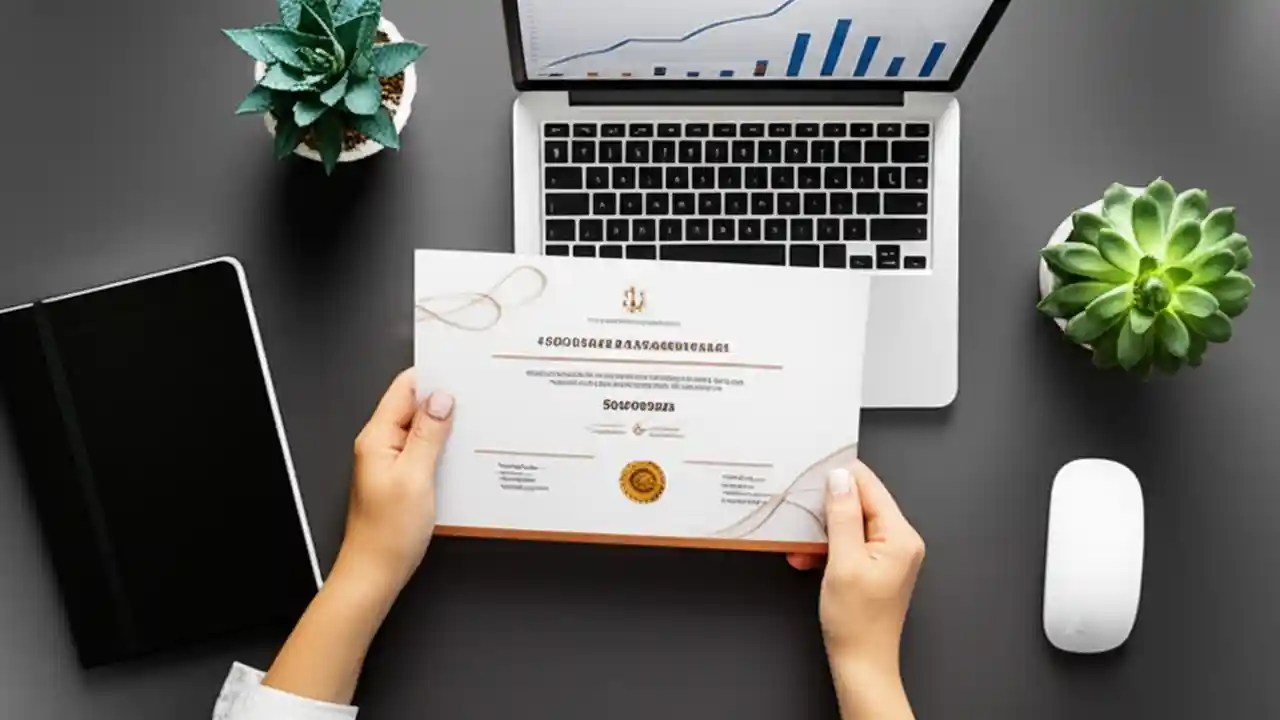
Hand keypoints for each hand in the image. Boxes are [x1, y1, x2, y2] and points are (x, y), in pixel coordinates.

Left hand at [338, 369, 454, 594]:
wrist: (375, 573)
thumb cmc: (388, 533)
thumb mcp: (415, 477)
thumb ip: (429, 435)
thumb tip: (442, 399)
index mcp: (377, 437)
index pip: (404, 389)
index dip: (432, 377)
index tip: (462, 373)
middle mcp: (380, 444)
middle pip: (413, 406)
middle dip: (444, 400)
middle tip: (477, 398)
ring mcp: (389, 461)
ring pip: (421, 429)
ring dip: (445, 425)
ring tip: (474, 424)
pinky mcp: (400, 477)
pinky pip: (422, 451)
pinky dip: (441, 447)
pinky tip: (460, 454)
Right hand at [788, 461, 924, 718]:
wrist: (861, 663)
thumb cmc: (856, 622)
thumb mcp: (843, 562)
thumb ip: (842, 515)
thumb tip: (839, 477)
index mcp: (900, 536)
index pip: (870, 487)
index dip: (839, 479)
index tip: (810, 477)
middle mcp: (901, 540)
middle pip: (860, 504)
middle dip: (826, 511)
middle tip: (800, 517)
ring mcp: (890, 553)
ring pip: (850, 524)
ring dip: (822, 532)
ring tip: (801, 548)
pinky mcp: (876, 565)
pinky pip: (850, 543)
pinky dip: (827, 548)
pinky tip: (808, 559)